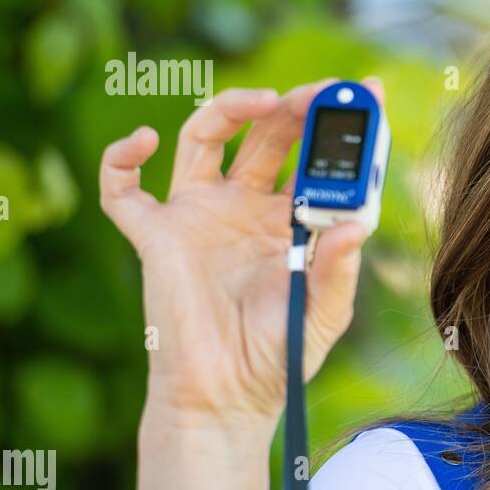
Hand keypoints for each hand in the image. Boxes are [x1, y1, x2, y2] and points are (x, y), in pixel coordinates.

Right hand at [99, 78, 383, 431]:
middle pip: (267, 134)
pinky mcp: (156, 236)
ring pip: (204, 136)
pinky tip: (141, 139)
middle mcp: (243, 206)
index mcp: (289, 218)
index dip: (340, 123)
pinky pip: (122, 188)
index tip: (370, 91)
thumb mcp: (326, 313)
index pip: (314, 156)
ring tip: (267, 99)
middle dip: (295, 107)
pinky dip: (120, 158)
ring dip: (230, 108)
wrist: (228, 398)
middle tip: (323, 92)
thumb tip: (358, 224)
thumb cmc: (279, 354)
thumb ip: (342, 270)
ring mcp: (198, 215)